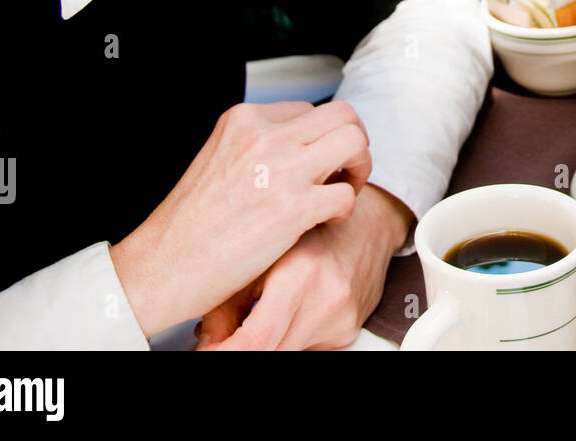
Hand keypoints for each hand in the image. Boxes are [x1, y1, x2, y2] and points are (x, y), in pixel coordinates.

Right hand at [110, 101, 370, 338]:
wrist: (162, 265)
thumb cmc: (190, 224)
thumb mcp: (219, 158)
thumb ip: (259, 145)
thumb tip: (304, 146)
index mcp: (244, 120)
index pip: (310, 109)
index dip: (321, 138)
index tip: (317, 164)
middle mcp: (264, 136)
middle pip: (343, 115)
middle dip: (354, 144)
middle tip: (344, 172)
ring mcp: (280, 169)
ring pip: (355, 142)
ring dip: (359, 169)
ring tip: (341, 192)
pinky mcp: (292, 208)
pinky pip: (347, 195)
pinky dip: (344, 210)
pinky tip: (324, 222)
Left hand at [194, 184, 411, 350]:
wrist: (369, 223)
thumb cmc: (311, 229)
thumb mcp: (261, 253)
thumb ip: (228, 302)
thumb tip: (208, 342)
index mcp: (301, 274)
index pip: (258, 341)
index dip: (225, 352)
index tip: (207, 351)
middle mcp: (327, 300)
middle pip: (271, 351)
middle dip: (243, 347)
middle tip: (224, 336)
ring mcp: (343, 319)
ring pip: (288, 351)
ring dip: (267, 341)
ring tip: (262, 309)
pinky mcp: (349, 330)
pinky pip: (307, 346)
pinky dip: (290, 335)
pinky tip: (292, 308)